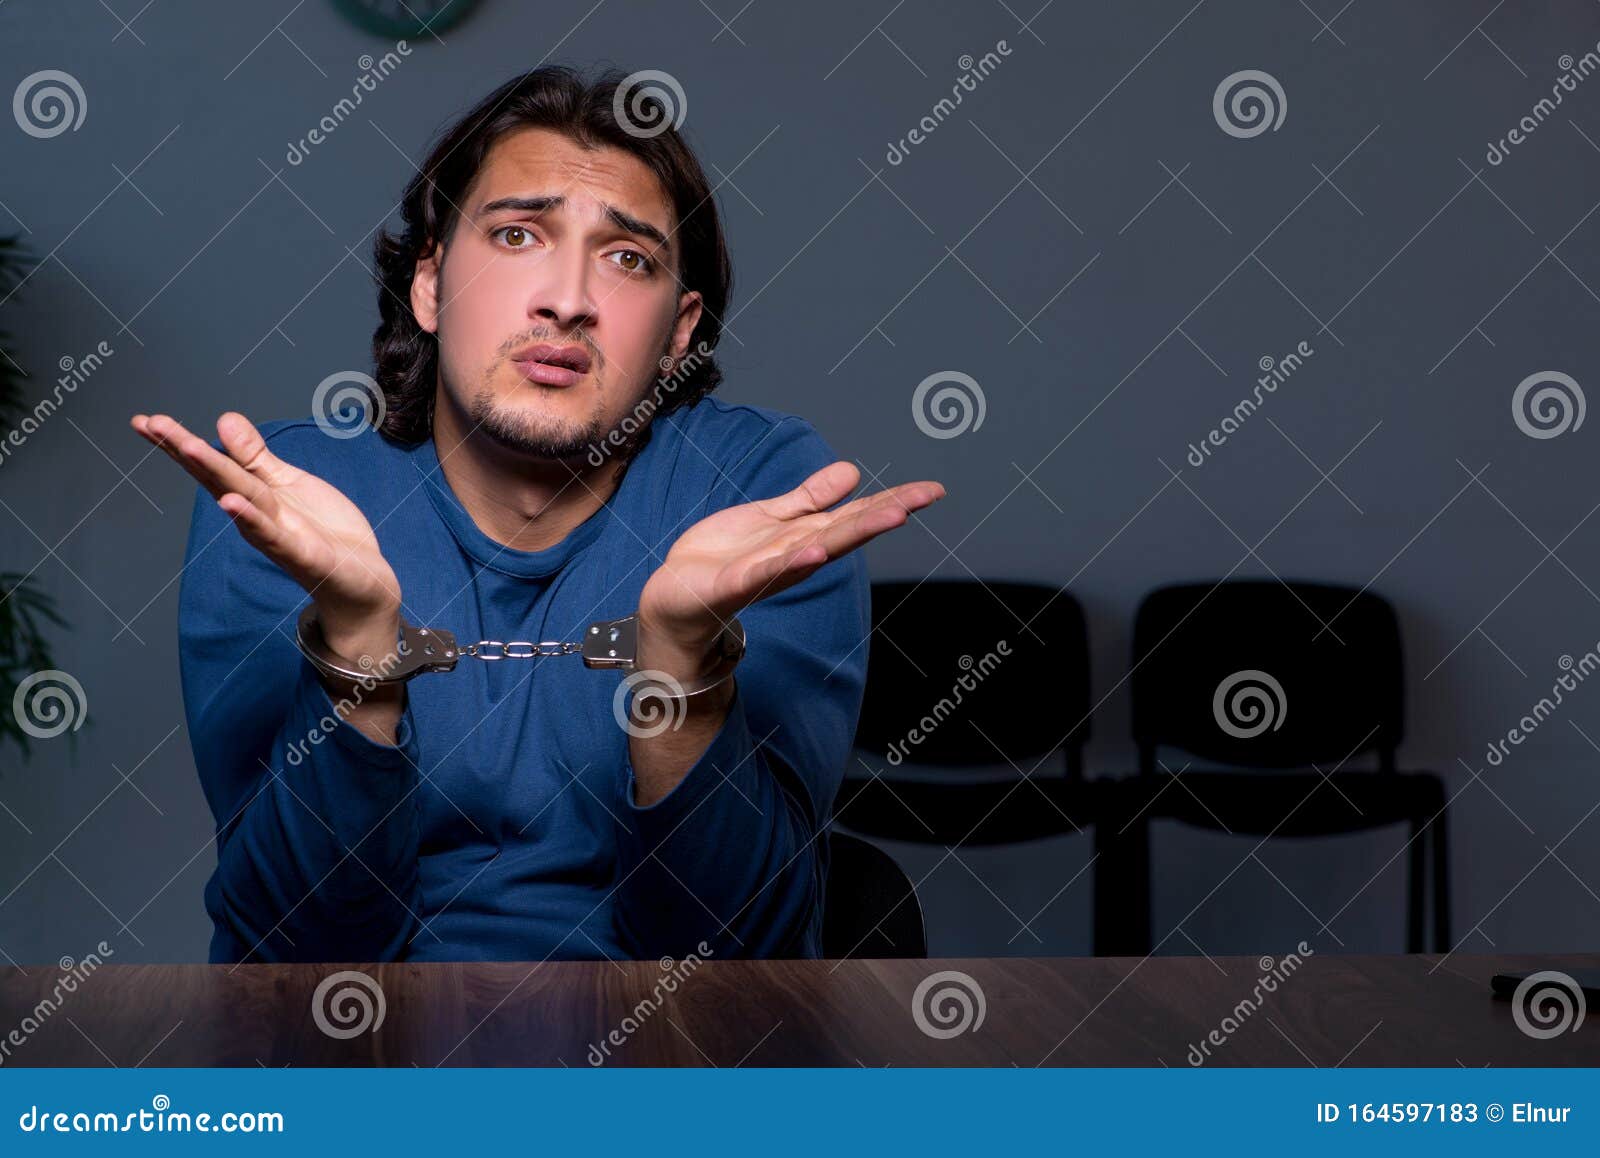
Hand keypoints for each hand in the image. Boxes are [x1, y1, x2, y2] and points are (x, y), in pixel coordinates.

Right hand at [131, 410, 401, 660]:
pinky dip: (252, 518)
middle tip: (149, 423)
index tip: (143, 422)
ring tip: (188, 446)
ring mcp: (277, 534)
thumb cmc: (321, 530)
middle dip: (184, 450)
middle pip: (217, 476)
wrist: (360, 578)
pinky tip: (231, 502)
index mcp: (252, 495)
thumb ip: (255, 456)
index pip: (212, 464)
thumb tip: (223, 419)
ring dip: (214, 473)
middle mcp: (256, 514)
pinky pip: (273, 534)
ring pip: (242, 498)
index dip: (178, 443)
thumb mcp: (287, 483)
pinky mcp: (301, 553)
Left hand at [636, 461, 943, 674]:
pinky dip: (789, 562)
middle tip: (916, 502)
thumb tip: (852, 471)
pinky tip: (812, 550)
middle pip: (844, 532)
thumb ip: (811, 498)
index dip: (893, 502)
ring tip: (881, 518)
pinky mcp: (734, 584)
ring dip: (847, 536)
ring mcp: (767, 570)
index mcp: (805, 536)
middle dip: (880, 517)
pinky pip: (764, 571)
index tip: (931, 490)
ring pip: (814, 550)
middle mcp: (794, 555)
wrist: (677, 597)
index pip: (855, 515)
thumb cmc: (724, 558)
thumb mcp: (774, 518)